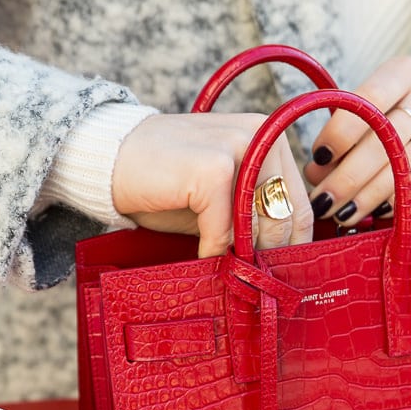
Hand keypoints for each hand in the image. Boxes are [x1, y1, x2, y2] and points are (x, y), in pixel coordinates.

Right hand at [112, 113, 313, 257]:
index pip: (299, 203)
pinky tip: (201, 252)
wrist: (110, 157)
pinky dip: (213, 249)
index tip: (281, 271)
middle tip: (248, 275)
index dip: (293, 244)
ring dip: (241, 253)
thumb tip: (287, 258)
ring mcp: (237, 147)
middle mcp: (259, 134)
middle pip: (283, 216)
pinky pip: (225, 230)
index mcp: (269, 136)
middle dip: (265, 253)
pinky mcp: (212, 168)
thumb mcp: (224, 194)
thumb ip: (255, 213)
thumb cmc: (168, 182)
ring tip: (225, 264)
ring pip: (259, 224)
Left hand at [304, 57, 410, 225]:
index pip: (370, 99)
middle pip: (388, 138)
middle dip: (349, 175)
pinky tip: (380, 212)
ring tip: (345, 213)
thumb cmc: (403, 116)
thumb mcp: (378, 110)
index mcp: (404, 72)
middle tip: (324, 201)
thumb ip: (346, 137)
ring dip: (371, 194)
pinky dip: (403, 198)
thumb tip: (316, 173)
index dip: (342, 131)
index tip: (318, 158)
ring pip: (408, 163)